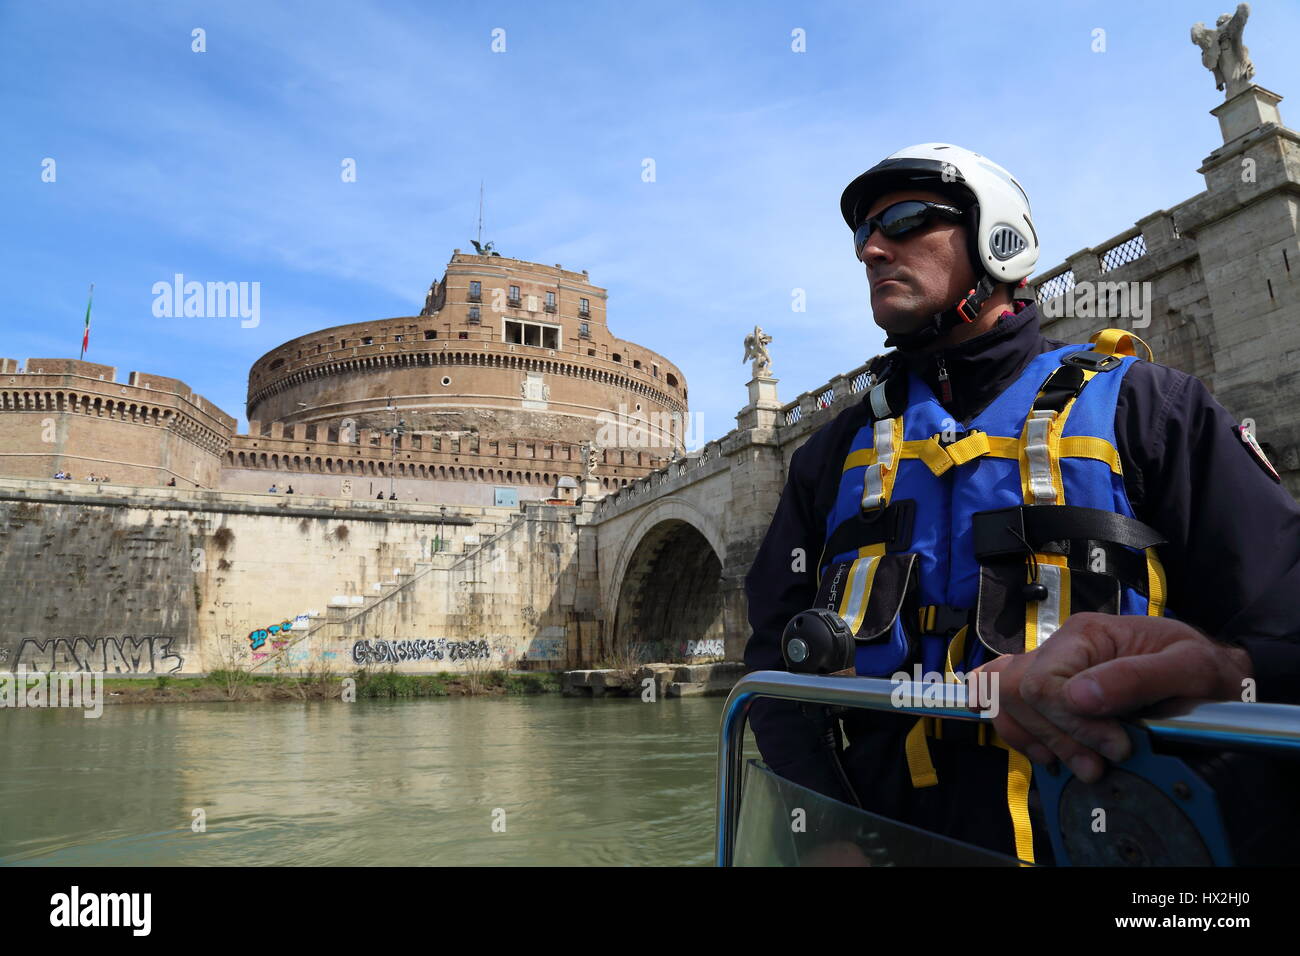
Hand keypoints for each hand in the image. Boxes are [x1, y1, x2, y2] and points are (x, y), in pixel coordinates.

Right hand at [969, 613, 1253, 783]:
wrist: (1212, 679)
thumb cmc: (1202, 668)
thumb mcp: (1189, 666)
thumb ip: (1137, 678)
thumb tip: (1077, 696)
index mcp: (1085, 634)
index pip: (1042, 683)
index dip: (1072, 723)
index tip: (1117, 747)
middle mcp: (1059, 648)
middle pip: (1017, 695)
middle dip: (1058, 737)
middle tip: (1101, 763)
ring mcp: (1051, 671)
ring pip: (1005, 704)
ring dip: (1040, 742)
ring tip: (1085, 764)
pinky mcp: (1051, 696)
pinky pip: (1007, 710)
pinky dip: (1023, 737)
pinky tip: (1053, 753)